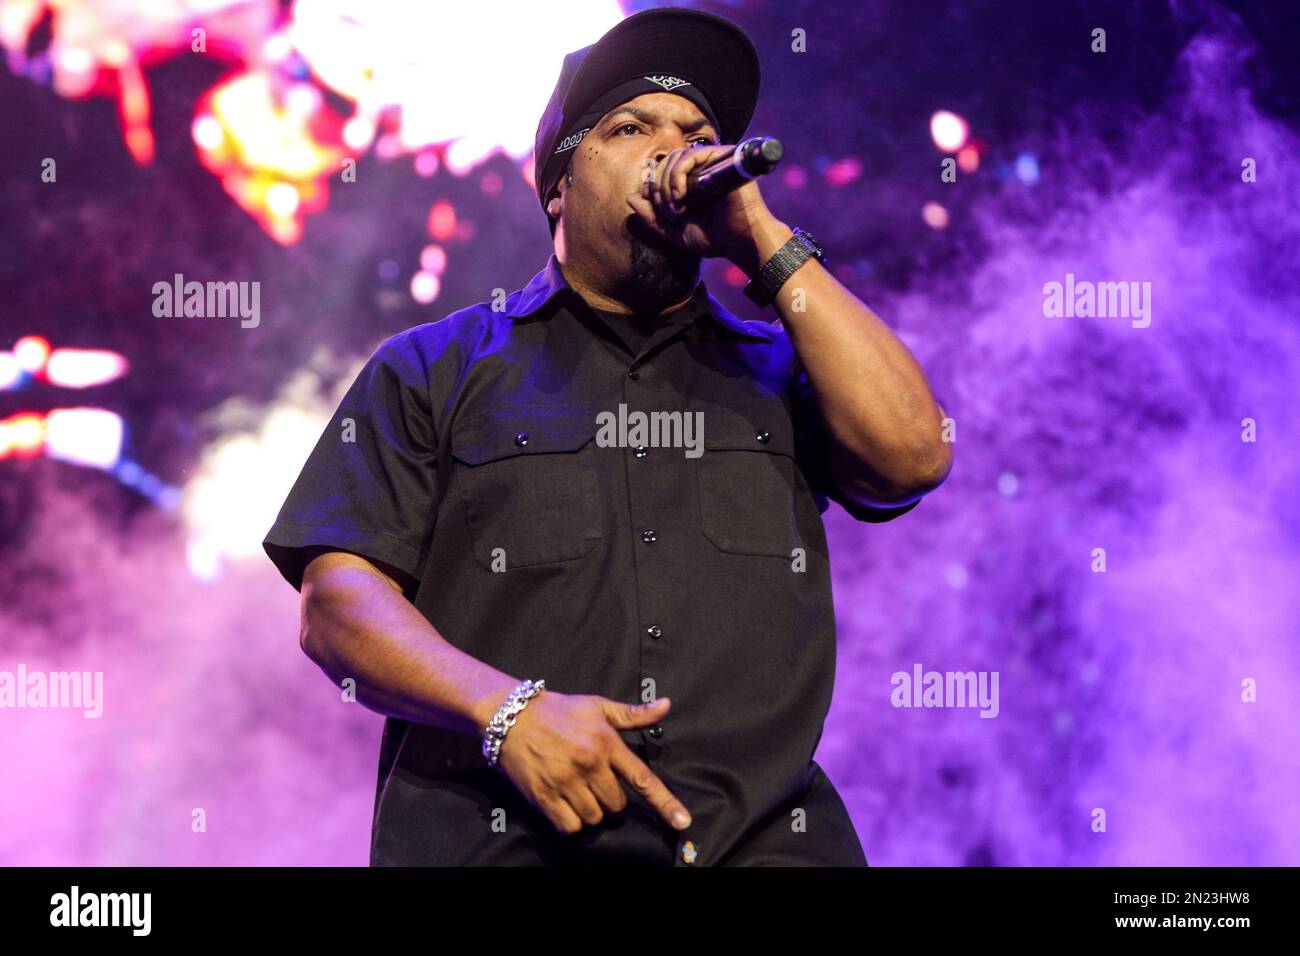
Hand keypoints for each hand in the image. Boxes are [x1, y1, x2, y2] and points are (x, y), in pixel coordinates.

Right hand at [495, 690, 691, 834]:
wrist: (512, 716)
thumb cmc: (559, 710)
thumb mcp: (597, 706)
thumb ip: (633, 714)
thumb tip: (666, 705)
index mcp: (606, 743)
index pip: (643, 778)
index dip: (666, 802)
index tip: (683, 822)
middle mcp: (589, 764)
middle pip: (617, 806)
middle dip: (611, 800)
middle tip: (595, 783)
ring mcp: (566, 782)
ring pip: (594, 818)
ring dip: (590, 812)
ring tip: (578, 792)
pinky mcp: (544, 796)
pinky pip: (569, 826)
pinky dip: (571, 822)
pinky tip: (565, 805)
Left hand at [625, 143, 778, 263]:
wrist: (740, 242)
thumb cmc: (713, 237)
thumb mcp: (673, 232)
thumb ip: (651, 217)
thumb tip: (630, 197)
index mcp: (690, 181)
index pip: (660, 171)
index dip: (650, 187)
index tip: (654, 207)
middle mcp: (701, 168)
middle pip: (665, 163)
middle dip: (658, 189)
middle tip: (669, 213)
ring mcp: (712, 161)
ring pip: (675, 158)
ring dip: (667, 185)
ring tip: (677, 209)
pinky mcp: (723, 157)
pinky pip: (691, 155)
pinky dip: (678, 175)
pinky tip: (681, 196)